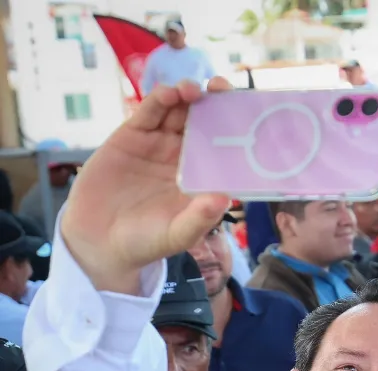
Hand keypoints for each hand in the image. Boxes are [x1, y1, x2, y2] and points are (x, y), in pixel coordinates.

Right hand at [60, 78, 232, 293]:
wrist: (99, 241)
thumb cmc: (147, 241)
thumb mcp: (178, 235)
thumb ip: (200, 219)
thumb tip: (223, 199)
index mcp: (204, 176)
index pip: (226, 145)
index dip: (235, 126)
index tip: (244, 112)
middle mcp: (185, 156)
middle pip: (205, 120)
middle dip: (215, 101)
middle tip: (220, 87)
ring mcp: (159, 144)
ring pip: (179, 111)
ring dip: (188, 95)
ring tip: (192, 90)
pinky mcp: (132, 136)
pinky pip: (150, 113)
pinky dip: (160, 99)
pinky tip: (169, 94)